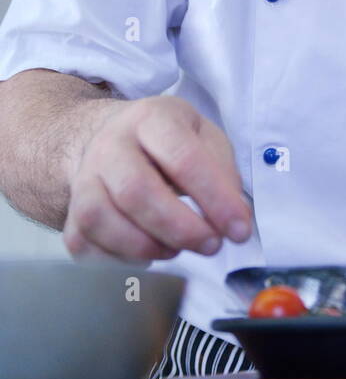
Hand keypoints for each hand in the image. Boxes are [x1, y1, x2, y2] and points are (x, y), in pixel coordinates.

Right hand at [63, 96, 251, 262]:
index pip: (183, 158)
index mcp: (152, 118)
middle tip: (211, 245)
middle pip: (136, 191)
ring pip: (101, 219)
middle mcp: (110, 144)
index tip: (240, 230)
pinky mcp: (71, 211)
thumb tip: (235, 219)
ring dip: (147, 246)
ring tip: (178, 249)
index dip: (215, 199)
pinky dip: (119, 260)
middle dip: (180, 228)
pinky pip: (84, 244)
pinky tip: (147, 253)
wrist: (111, 137)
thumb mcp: (204, 137)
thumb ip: (224, 174)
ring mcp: (84, 177)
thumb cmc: (167, 142)